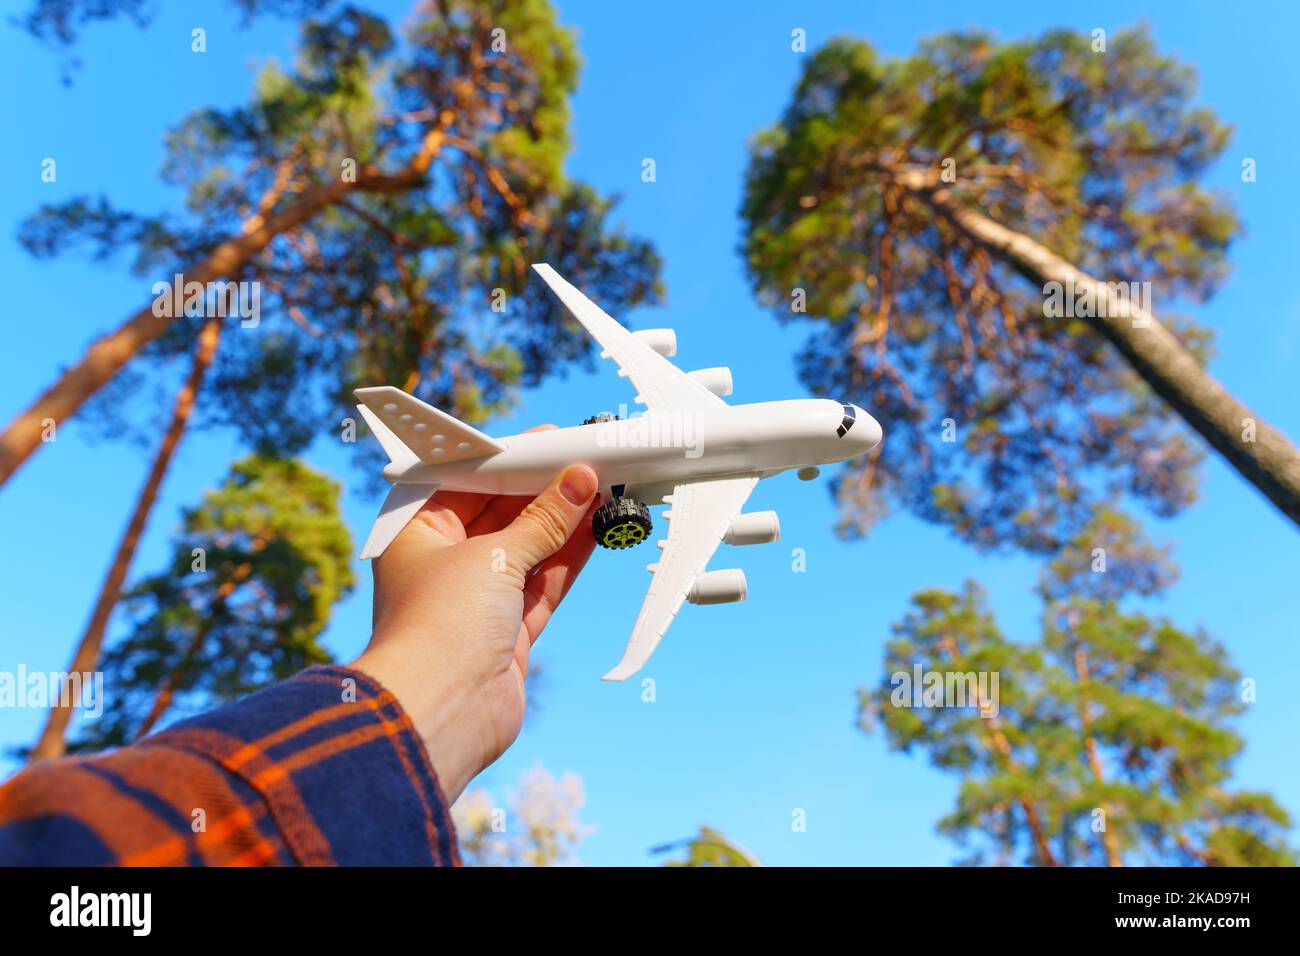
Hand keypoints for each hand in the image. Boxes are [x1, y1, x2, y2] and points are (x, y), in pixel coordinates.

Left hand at [351, 432, 598, 801]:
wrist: (439, 715)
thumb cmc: (438, 628)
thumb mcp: (493, 557)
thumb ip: (542, 520)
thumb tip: (578, 481)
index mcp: (416, 532)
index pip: (467, 480)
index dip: (510, 460)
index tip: (551, 442)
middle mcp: (444, 561)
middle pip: (502, 511)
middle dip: (545, 488)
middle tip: (589, 458)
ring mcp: (478, 597)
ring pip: (530, 545)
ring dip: (566, 519)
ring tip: (606, 484)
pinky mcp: (509, 629)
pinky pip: (545, 580)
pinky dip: (571, 555)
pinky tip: (600, 525)